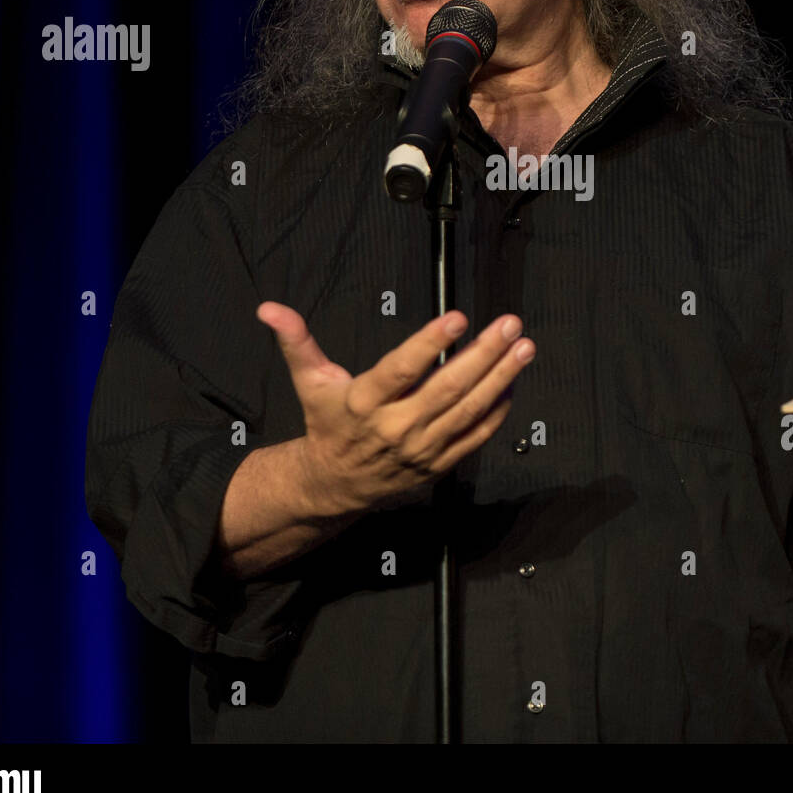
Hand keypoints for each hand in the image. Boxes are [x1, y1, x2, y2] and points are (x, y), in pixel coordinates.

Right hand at [256, 303, 534, 517]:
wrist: (334, 485)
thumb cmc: (328, 424)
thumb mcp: (310, 381)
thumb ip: (297, 341)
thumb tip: (269, 308)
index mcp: (364, 402)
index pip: (402, 370)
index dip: (430, 343)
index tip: (458, 318)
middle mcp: (396, 427)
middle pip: (447, 388)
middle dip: (483, 355)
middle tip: (510, 325)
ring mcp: (422, 450)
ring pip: (468, 411)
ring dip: (500, 378)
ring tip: (524, 348)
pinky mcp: (439, 465)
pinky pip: (475, 437)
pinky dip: (497, 411)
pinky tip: (513, 383)